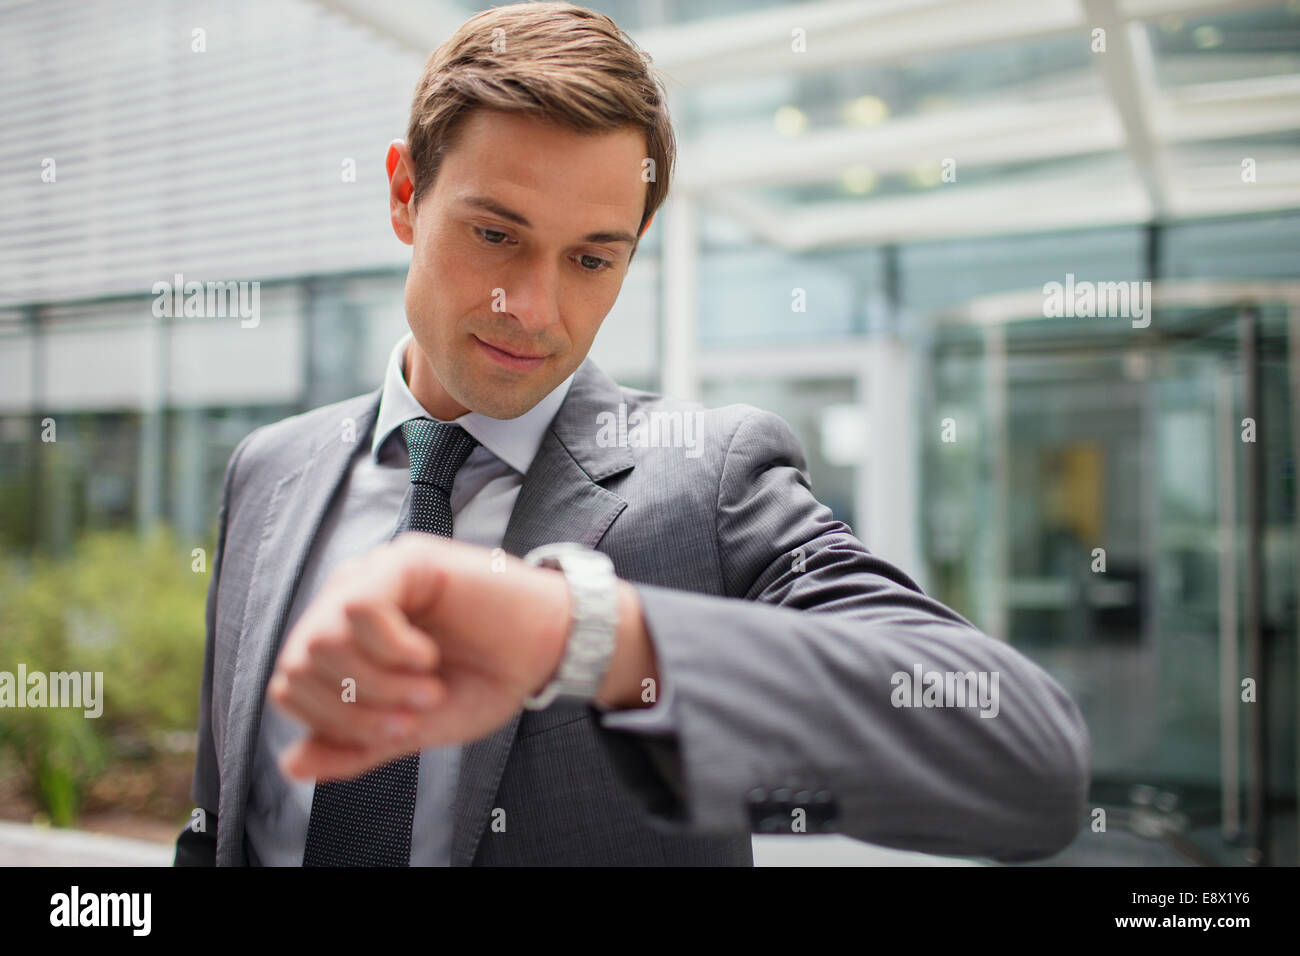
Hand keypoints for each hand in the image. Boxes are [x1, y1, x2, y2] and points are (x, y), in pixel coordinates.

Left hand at [269, 532, 571, 781]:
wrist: (548, 651)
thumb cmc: (487, 677)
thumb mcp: (413, 727)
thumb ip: (353, 746)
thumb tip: (292, 765)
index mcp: (343, 641)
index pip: (290, 686)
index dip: (333, 724)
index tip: (396, 734)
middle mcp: (348, 604)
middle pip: (297, 666)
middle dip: (356, 710)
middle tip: (415, 713)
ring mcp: (374, 577)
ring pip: (321, 639)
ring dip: (378, 682)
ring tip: (428, 686)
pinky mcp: (405, 560)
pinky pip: (361, 608)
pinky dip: (393, 648)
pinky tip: (428, 655)